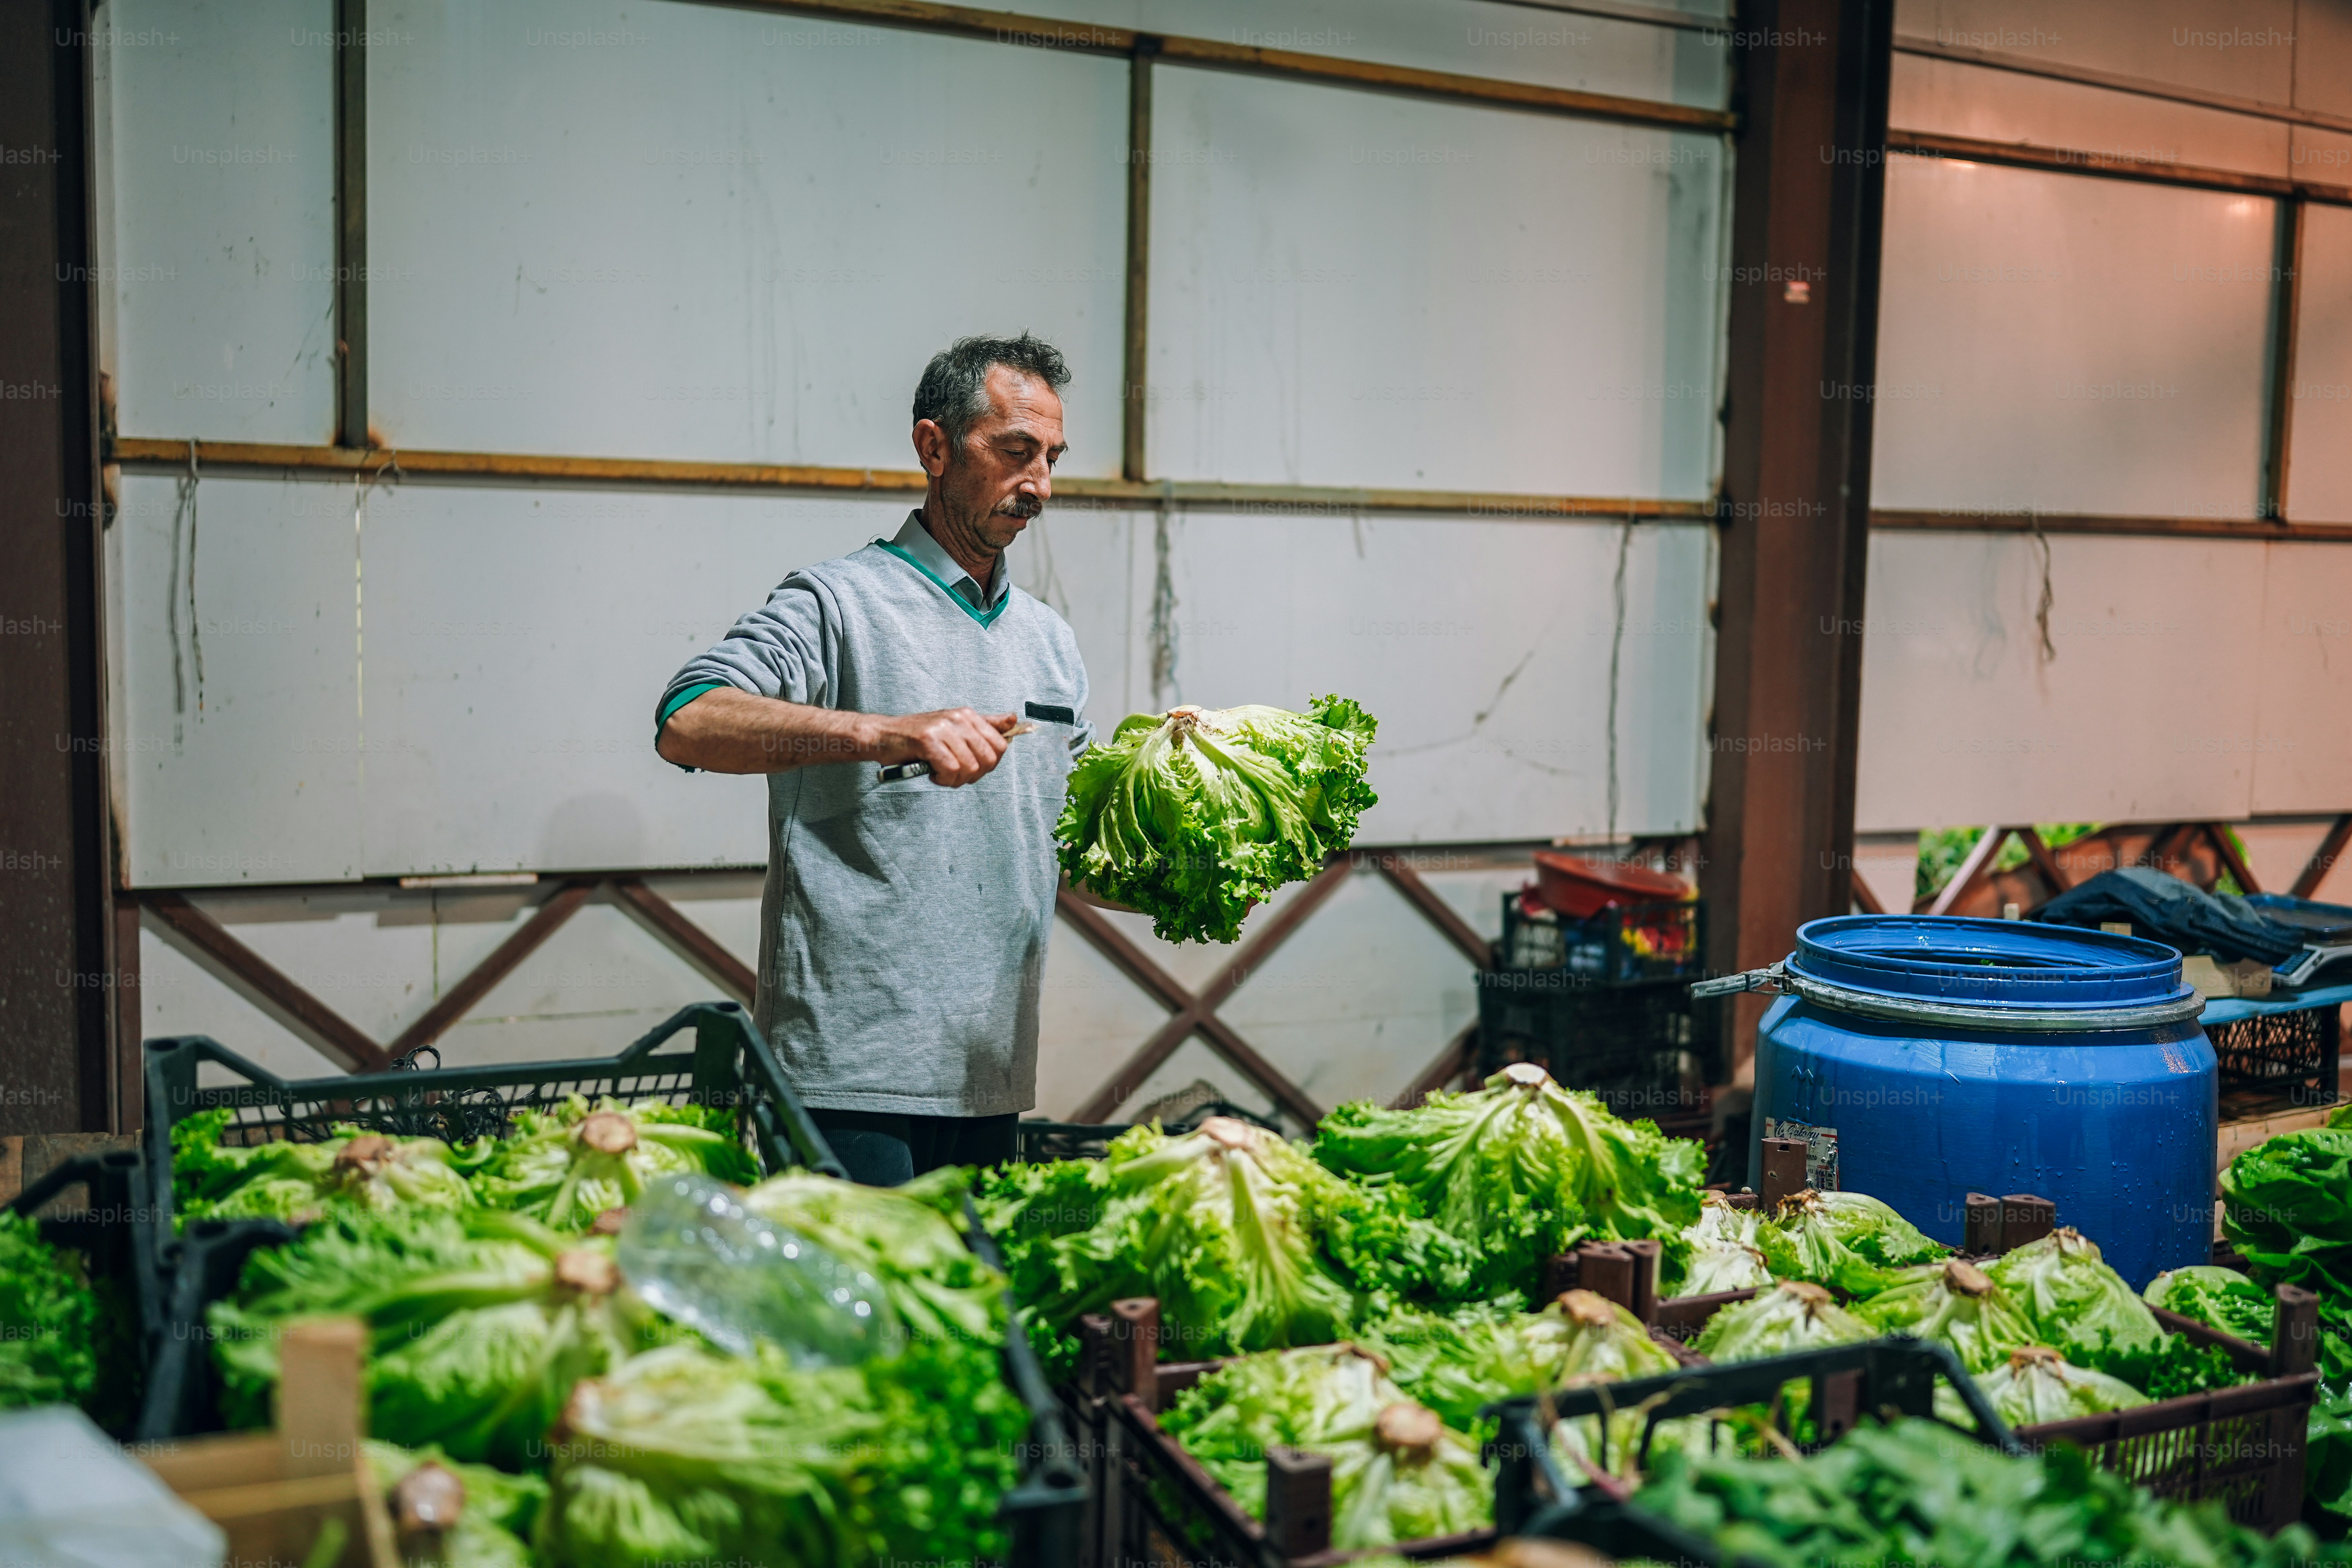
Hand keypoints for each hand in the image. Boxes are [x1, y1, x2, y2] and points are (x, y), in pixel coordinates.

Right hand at [871, 708, 1018, 786]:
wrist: (882, 736)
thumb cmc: (919, 737)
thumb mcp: (954, 728)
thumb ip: (985, 725)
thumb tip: (1014, 719)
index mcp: (968, 715)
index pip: (1000, 745)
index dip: (989, 764)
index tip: (970, 766)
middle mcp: (958, 718)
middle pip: (989, 759)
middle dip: (974, 775)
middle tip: (954, 774)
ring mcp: (943, 728)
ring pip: (970, 767)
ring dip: (955, 779)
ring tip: (940, 772)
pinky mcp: (928, 741)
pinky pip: (951, 770)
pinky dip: (942, 779)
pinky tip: (931, 773)